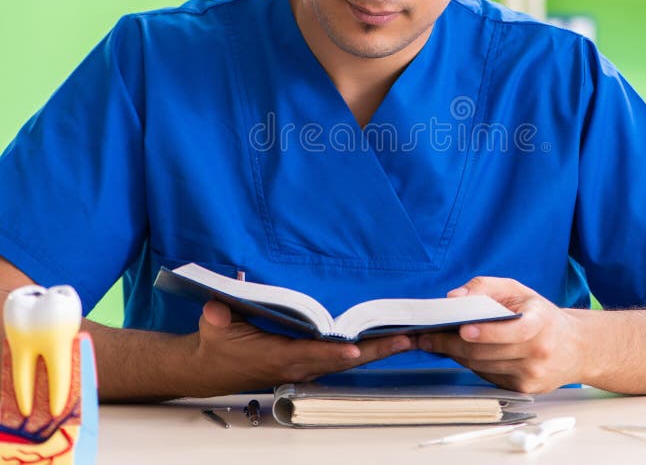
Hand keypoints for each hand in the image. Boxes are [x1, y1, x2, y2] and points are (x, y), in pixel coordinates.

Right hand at [189, 300, 415, 395]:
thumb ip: (217, 316)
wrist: (210, 369)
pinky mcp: (308, 365)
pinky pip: (340, 360)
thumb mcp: (213, 327)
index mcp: (278, 358)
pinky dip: (364, 351)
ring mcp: (305, 369)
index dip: (334, 353)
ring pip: (347, 362)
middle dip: (375, 351)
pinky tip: (383, 342)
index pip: (312, 355)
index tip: (356, 350)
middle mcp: (298, 367)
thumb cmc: (216, 347)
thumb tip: (217, 306)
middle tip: (405, 338)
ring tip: (406, 337)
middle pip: (342, 361)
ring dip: (376, 351)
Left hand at [418, 277, 583, 392]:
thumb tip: (454, 298)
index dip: (486, 332)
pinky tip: (459, 352)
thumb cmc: (540, 314)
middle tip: (427, 336)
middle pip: (487, 352)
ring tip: (436, 342)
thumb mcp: (518, 290)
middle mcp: (538, 352)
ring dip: (456, 354)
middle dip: (452, 344)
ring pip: (483, 366)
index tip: (462, 328)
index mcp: (540, 323)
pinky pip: (488, 376)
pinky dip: (471, 363)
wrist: (576, 348)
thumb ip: (485, 287)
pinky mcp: (524, 389)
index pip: (512, 331)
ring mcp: (532, 375)